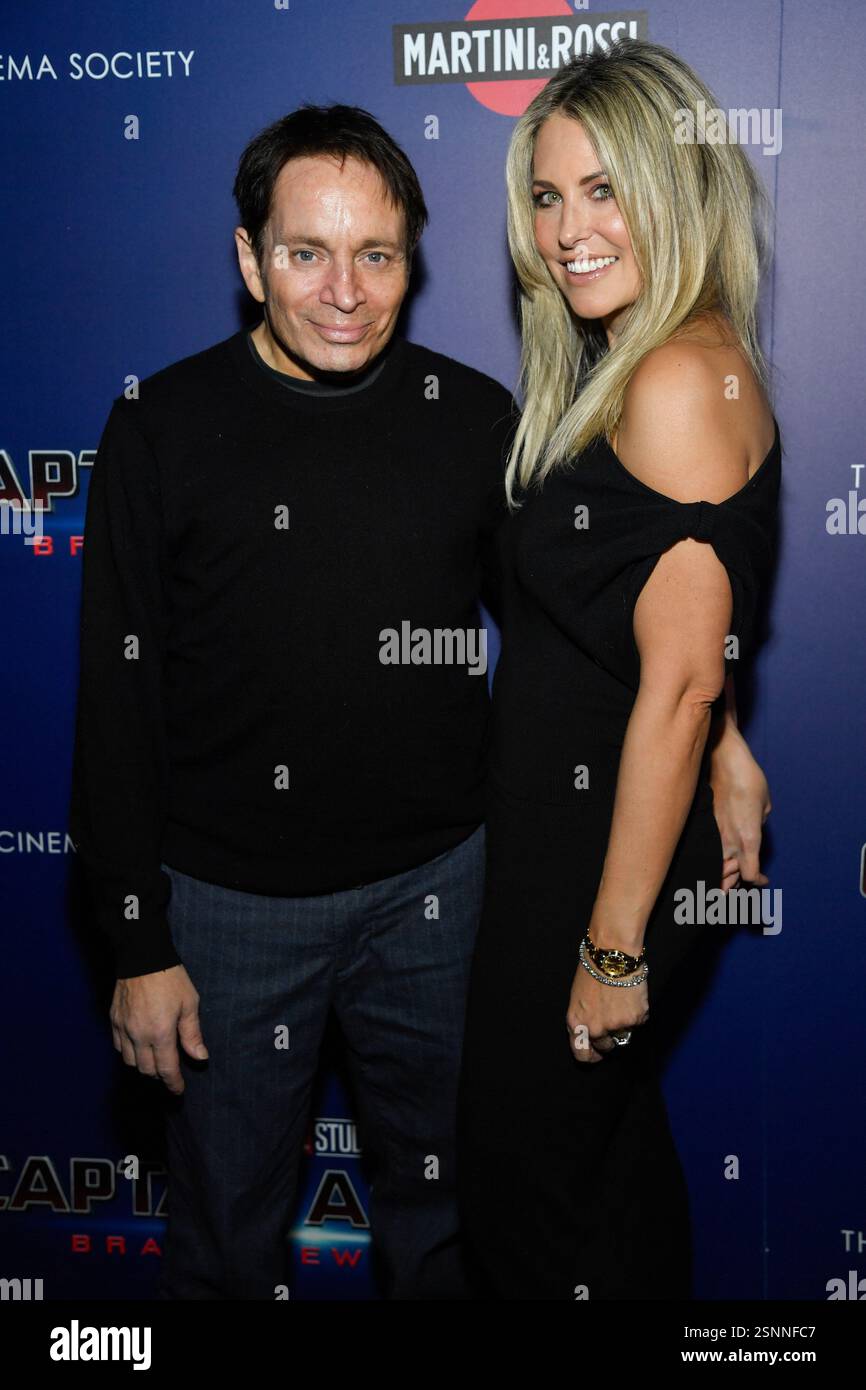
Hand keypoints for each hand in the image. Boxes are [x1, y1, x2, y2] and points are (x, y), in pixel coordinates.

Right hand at [110, 964, 207, 1094]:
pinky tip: (138, 1046)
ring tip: (154, 1061)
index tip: (179, 1090)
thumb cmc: (170, 978)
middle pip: (146, 1069)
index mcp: (160, 1032)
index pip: (166, 1069)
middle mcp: (138, 1035)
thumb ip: (192, 1033)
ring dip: (142, 1065)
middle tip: (169, 1073)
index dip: (173, 1083)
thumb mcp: (189, 1003)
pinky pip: (118, 1046)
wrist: (142, 956)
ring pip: (129, 1061)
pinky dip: (128, 1052)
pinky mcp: (113, 1020)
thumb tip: (200, 1057)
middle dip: (159, 1076)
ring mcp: (123, 1028)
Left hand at [565, 958, 648, 1063]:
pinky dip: (638, 1011)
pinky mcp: (635, 1019)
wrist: (611, 954)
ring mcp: (615, 1026)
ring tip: (622, 1001)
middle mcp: (595, 1029)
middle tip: (614, 1019)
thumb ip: (584, 1018)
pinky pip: (639, 1022)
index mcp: (576, 1023)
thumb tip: (593, 1031)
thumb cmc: (592, 968)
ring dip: (625, 1022)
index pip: (582, 1054)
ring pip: (625, 1034)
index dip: (592, 1055)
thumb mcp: (578, 997)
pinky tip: (632, 994)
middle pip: (606, 1047)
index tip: (598, 1053)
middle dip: (611, 1037)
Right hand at [709, 722, 770, 889]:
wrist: (726, 762)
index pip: (750, 876)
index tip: (762, 879)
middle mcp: (730, 842)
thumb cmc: (750, 781)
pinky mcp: (705, 826)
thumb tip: (753, 826)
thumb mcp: (764, 806)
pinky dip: (713, 858)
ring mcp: (715, 835)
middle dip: (735, 885)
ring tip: (726, 878)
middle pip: (729, 880)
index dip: (757, 880)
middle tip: (740, 886)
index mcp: (749, 841)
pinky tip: (717, 856)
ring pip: (715, 869)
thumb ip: (758, 824)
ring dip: (721, 875)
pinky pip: (709, 850)